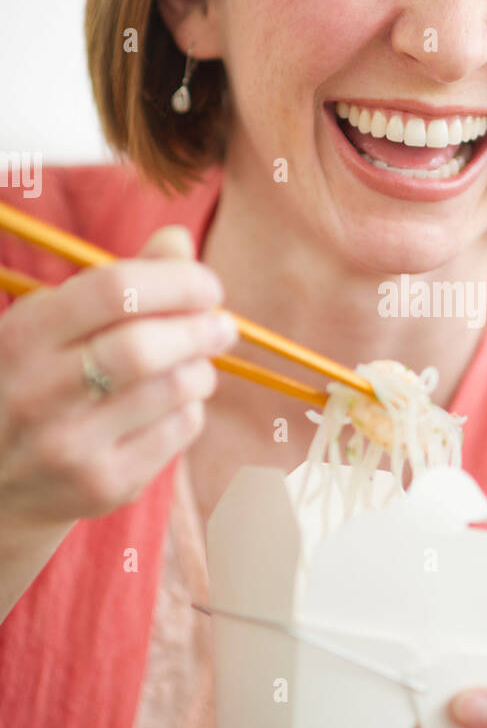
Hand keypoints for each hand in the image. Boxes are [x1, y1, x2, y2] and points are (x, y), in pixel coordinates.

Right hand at [0, 225, 236, 531]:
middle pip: (146, 347)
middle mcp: (39, 393)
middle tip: (223, 324)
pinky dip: (192, 407)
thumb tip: (178, 241)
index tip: (207, 285)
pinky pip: (179, 430)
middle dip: (201, 328)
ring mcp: (71, 446)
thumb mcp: (50, 325)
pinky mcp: (105, 486)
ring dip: (202, 369)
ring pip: (173, 390)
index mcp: (23, 337)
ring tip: (197, 363)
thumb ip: (113, 283)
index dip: (176, 280)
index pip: (113, 291)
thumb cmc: (36, 381)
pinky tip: (175, 402)